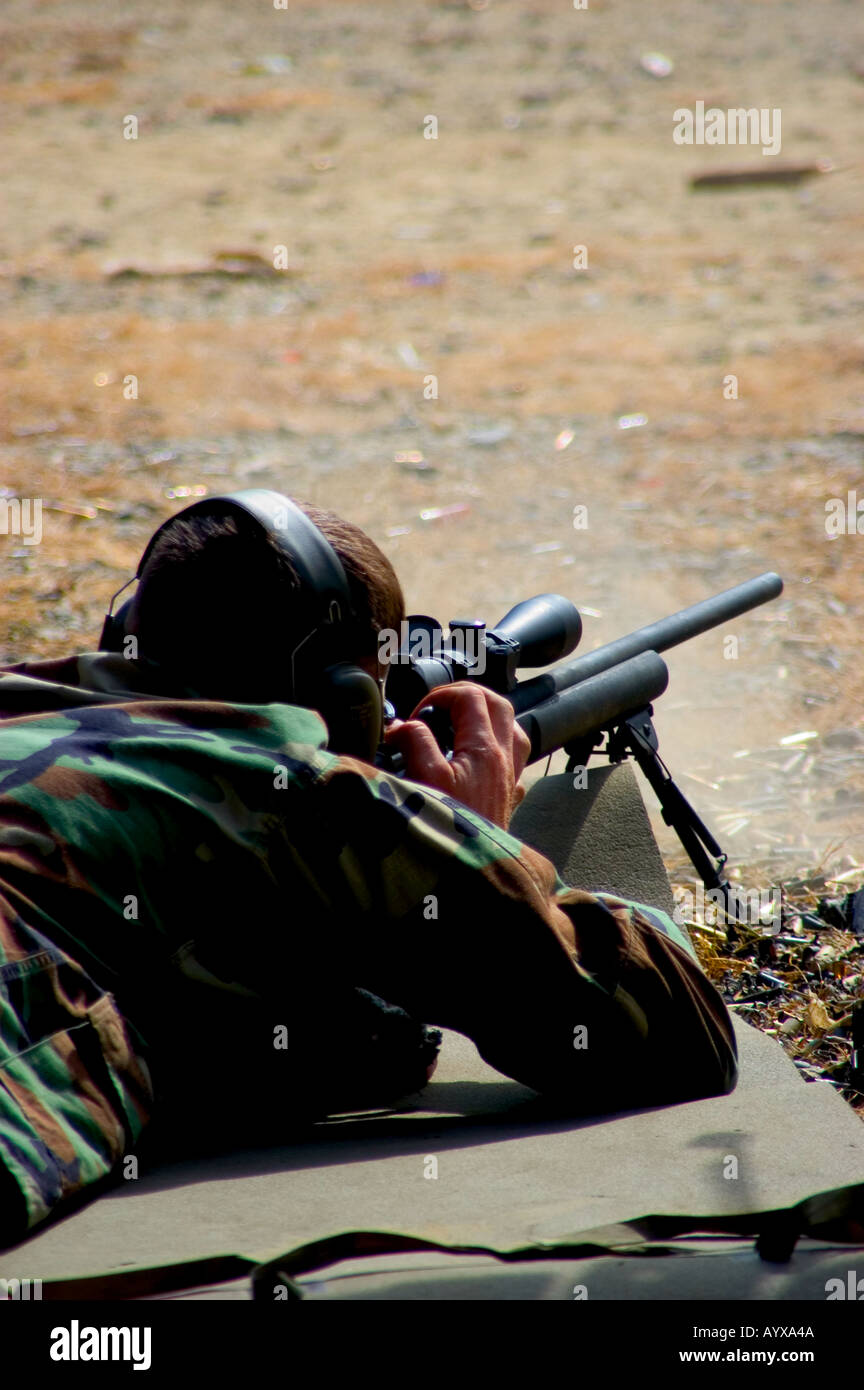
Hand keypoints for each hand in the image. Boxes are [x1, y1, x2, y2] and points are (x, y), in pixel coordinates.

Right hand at [382, 682, 529, 828]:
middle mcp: (504, 759)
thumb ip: (414, 742)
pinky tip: (476, 763)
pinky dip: (496, 752)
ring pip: (512, 730)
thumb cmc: (449, 829)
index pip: (470, 697)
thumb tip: (403, 727)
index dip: (440, 697)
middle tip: (440, 708)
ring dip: (488, 720)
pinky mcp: (507, 799)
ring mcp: (509, 778)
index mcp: (484, 749)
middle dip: (467, 697)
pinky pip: (513, 763)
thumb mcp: (424, 778)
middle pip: (498, 704)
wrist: (471, 874)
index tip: (418, 714)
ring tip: (461, 727)